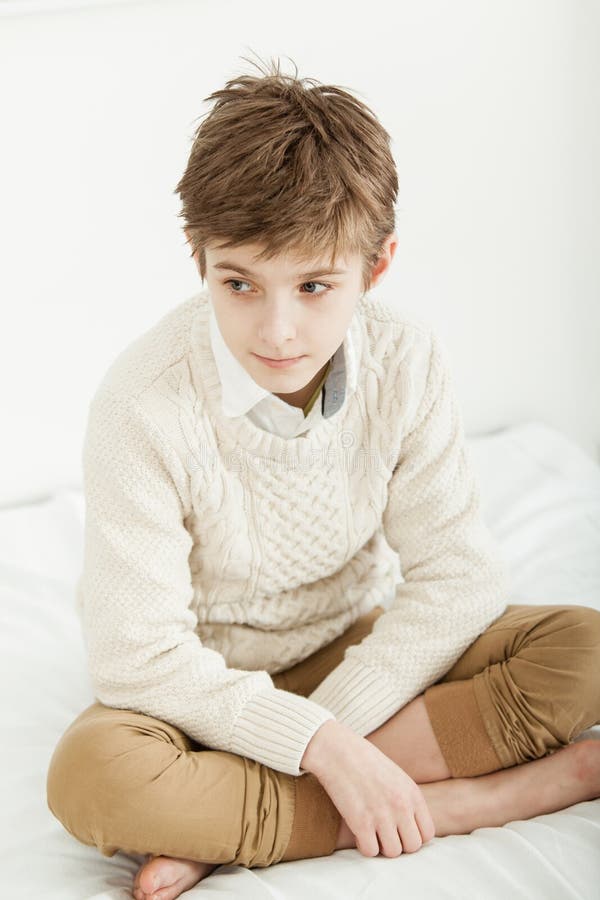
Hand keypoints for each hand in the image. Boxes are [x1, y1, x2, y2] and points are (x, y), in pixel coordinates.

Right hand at [301, 719, 434, 857]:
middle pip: (412, 846)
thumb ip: (407, 800)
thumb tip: (412, 827)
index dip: (413, 835)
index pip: (427, 832)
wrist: (337, 751)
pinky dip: (364, 845)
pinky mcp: (360, 822)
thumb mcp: (396, 776)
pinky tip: (359, 831)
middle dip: (399, 843)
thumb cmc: (364, 762)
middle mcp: (401, 805)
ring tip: (371, 831)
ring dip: (381, 846)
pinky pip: (370, 851)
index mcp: (412, 793)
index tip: (400, 830)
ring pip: (392, 852)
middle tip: (384, 832)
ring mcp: (382, 815)